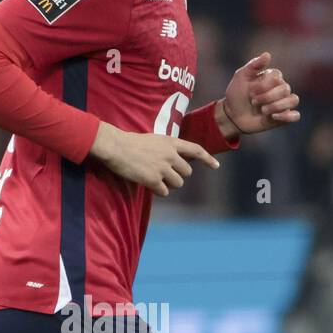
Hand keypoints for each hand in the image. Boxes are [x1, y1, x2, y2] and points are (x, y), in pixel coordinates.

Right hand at [91, 121, 219, 195]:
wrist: (116, 147)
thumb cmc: (131, 143)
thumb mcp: (154, 140)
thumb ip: (167, 149)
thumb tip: (176, 162)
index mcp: (171, 143)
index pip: (195, 150)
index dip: (207, 158)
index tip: (216, 166)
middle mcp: (170, 155)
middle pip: (187, 173)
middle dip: (178, 176)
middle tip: (164, 175)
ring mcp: (163, 168)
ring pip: (178, 184)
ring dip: (169, 185)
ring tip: (155, 178)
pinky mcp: (153, 179)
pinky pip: (164, 192)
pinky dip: (158, 191)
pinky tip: (149, 184)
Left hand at [222, 51, 299, 134]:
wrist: (233, 115)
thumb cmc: (237, 94)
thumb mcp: (241, 77)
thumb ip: (254, 65)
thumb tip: (267, 54)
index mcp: (273, 77)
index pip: (277, 77)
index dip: (264, 85)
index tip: (250, 92)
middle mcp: (281, 89)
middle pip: (285, 89)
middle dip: (268, 96)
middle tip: (253, 102)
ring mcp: (284, 103)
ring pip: (293, 100)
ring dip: (277, 106)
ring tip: (263, 110)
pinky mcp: (284, 117)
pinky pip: (295, 116)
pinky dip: (287, 116)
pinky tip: (273, 117)